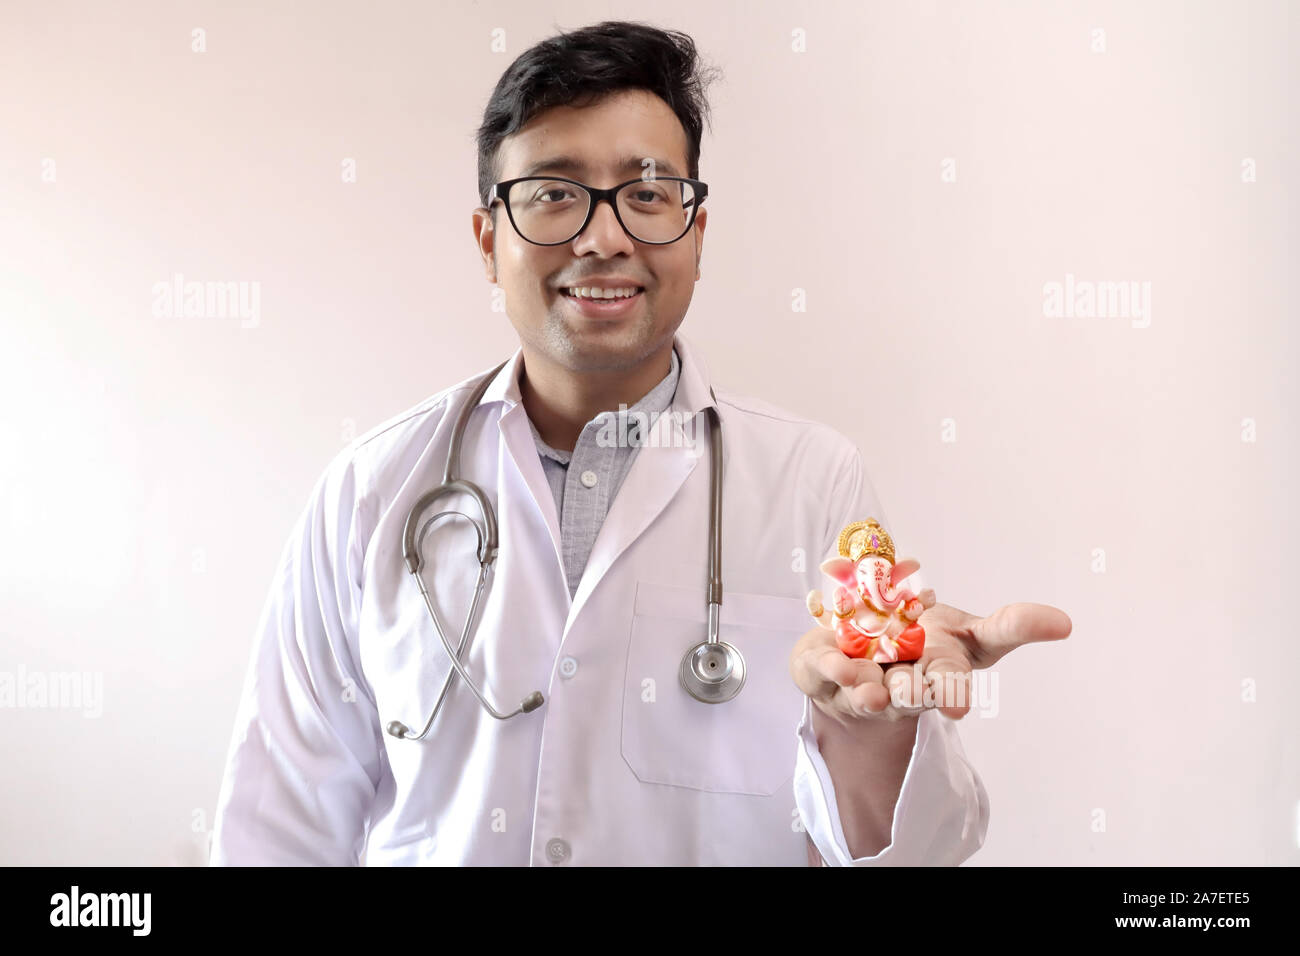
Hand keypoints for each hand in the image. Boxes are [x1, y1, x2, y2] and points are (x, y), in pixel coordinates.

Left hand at [790, 601, 1071, 723]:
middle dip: (912, 693)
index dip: (953, 691)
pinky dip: (830, 667)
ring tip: (868, 691)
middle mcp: (901, 685)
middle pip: (910, 692)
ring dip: (867, 691)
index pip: (952, 681)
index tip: (956, 706)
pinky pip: (825, 671)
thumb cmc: (919, 640)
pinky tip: (834, 663)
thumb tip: (1065, 623)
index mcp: (940, 672)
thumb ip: (1010, 626)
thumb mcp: (967, 630)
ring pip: (866, 690)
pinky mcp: (823, 672)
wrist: (854, 651)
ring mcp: (861, 682)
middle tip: (912, 692)